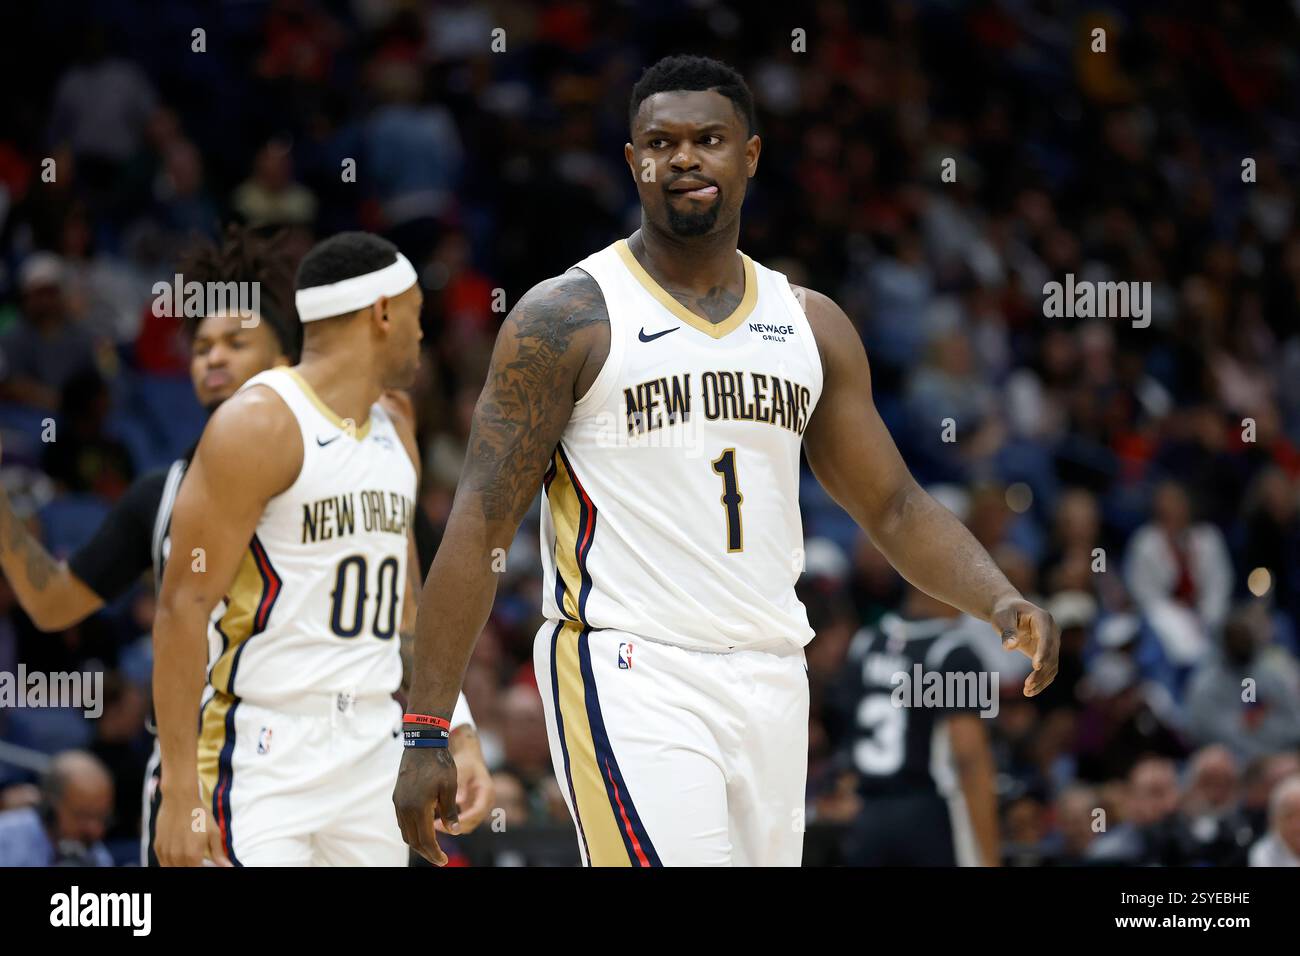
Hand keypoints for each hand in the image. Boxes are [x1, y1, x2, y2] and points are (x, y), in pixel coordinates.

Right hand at [155, 790, 230, 866]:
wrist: (180, 799)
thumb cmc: (199, 814)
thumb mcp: (214, 833)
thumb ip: (219, 853)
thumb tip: (228, 867)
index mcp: (192, 856)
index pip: (196, 873)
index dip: (204, 869)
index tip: (206, 864)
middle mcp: (177, 857)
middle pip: (183, 872)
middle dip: (192, 868)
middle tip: (199, 860)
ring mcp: (165, 853)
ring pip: (170, 869)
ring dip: (180, 867)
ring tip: (189, 858)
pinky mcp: (157, 847)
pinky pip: (162, 862)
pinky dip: (170, 863)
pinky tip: (178, 856)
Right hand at [393, 746, 458, 864]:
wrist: (422, 743)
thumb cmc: (440, 764)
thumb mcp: (450, 788)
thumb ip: (450, 811)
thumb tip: (455, 831)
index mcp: (419, 808)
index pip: (425, 840)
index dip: (435, 853)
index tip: (443, 861)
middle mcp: (405, 808)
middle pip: (413, 840)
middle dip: (426, 852)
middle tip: (439, 859)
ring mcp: (399, 803)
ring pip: (406, 832)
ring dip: (418, 842)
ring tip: (432, 847)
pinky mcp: (397, 797)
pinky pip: (403, 821)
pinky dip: (412, 830)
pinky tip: (423, 829)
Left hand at [442, 727, 492, 833]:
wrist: (469, 758)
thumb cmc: (465, 762)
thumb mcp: (462, 770)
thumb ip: (460, 784)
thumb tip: (458, 801)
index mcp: (487, 792)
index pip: (477, 812)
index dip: (462, 820)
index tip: (445, 822)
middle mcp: (486, 802)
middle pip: (472, 822)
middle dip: (454, 826)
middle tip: (435, 826)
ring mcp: (480, 807)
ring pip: (467, 825)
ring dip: (452, 827)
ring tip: (434, 824)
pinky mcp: (472, 809)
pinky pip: (463, 822)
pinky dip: (452, 823)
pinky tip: (437, 820)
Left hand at [990, 596, 1059, 696]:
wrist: (1010, 610)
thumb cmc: (1005, 612)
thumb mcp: (1002, 618)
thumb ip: (1007, 631)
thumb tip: (1010, 647)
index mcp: (1043, 619)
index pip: (1047, 638)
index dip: (1043, 652)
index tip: (1036, 666)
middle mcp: (1052, 631)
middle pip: (1051, 655)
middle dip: (1041, 671)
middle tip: (1027, 685)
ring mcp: (1052, 643)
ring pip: (1052, 666)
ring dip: (1042, 680)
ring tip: (1027, 691)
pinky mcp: (1048, 653)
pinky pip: (1048, 670)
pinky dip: (1041, 681)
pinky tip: (1030, 691)